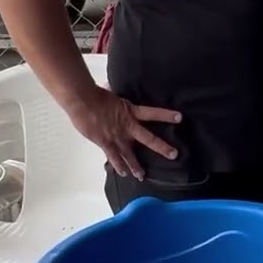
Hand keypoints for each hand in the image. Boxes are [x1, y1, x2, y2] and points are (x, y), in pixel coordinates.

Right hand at [66, 87, 181, 179]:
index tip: (180, 118)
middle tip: (173, 155)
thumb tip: (107, 86)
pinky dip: (118, 166)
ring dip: (136, 166)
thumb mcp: (109, 93)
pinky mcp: (105, 143)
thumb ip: (112, 93)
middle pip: (148, 139)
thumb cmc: (95, 95)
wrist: (83, 101)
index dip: (166, 115)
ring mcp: (117, 136)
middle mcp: (127, 126)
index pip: (153, 113)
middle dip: (162, 147)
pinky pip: (113, 157)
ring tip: (142, 175)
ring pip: (130, 154)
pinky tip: (123, 173)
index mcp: (131, 111)